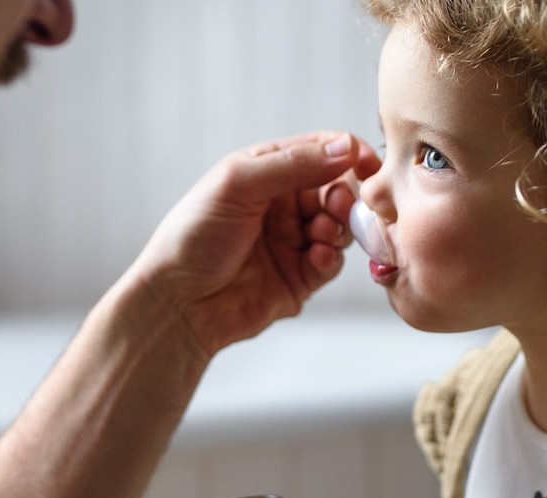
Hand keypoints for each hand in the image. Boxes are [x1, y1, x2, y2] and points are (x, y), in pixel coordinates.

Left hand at [129, 131, 379, 358]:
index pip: (322, 152)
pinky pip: (331, 263)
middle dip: (345, 196)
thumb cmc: (192, 236)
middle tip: (339, 205)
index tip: (368, 164)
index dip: (348, 155)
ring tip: (323, 234)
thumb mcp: (238, 185)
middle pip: (338, 190)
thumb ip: (293, 164)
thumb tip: (345, 147)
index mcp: (267, 172)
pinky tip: (317, 257)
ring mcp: (292, 241)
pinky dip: (330, 258)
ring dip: (340, 228)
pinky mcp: (299, 278)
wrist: (177, 302)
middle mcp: (283, 204)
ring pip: (340, 227)